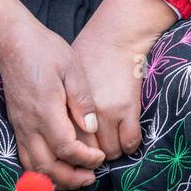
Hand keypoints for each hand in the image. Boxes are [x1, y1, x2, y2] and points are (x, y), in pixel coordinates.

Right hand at [0, 0, 104, 190]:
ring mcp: (20, 127)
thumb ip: (82, 99)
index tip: (100, 157)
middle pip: (47, 166)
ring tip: (77, 177)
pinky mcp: (17, 126)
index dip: (85, 158)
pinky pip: (26, 158)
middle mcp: (29, 124)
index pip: (65, 147)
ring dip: (56, 178)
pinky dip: (42, 171)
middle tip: (92, 175)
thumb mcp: (71, 66)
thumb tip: (92, 127)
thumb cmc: (45, 50)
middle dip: (72, 177)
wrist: (13, 42)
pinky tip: (57, 168)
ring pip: (34, 167)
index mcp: (45, 109)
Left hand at [71, 0, 175, 160]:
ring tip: (113, 139)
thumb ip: (64, 105)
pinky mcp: (128, 109)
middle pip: (88, 151)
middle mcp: (85, 112)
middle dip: (93, 154)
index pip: (68, 142)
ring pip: (110, 151)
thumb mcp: (67, 79)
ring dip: (112, 150)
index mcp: (68, 105)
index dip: (75, 149)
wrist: (116, 36)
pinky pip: (130, 142)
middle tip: (98, 145)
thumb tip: (60, 129)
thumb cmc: (89, 53)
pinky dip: (130, 145)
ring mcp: (108, 112)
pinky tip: (127, 135)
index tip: (81, 146)